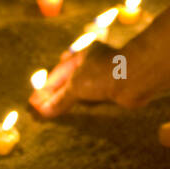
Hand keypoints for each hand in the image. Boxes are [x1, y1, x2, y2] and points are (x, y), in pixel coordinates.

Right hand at [29, 41, 147, 117]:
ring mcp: (104, 77)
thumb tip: (42, 111)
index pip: (58, 73)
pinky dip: (83, 106)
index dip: (46, 89)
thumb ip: (60, 98)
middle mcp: (93, 64)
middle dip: (55, 95)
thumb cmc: (104, 73)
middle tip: (40, 109)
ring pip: (82, 90)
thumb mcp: (76, 85)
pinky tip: (77, 113)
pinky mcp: (113, 90)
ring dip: (69, 101)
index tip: (34, 102)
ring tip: (54, 113)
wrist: (135, 79)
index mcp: (82, 55)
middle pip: (69, 81)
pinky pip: (93, 99)